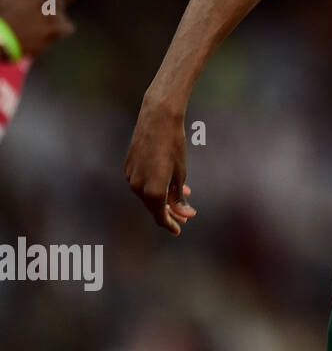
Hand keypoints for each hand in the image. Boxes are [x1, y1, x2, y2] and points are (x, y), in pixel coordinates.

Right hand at [0, 0, 75, 58]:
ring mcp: (48, 13)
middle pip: (60, 2)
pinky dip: (58, 33)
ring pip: (63, 16)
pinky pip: (67, 28)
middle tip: (33, 22)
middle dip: (52, 12)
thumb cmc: (3, 17)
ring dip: (53, 24)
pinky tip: (44, 36)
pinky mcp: (53, 28)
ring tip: (34, 30)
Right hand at [124, 98, 197, 235]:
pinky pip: (141, 183)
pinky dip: (154, 186)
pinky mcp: (127, 167)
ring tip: (182, 194)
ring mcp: (130, 177)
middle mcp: (137, 187)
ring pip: (146, 195)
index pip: (160, 216)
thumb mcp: (181, 173)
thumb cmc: (174, 145)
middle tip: (184, 215)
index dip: (170, 224)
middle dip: (169, 212)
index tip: (179, 230)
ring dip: (162, 197)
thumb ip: (179, 197)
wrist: (158, 120)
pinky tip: (167, 182)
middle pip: (153, 207)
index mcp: (152, 191)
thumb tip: (185, 214)